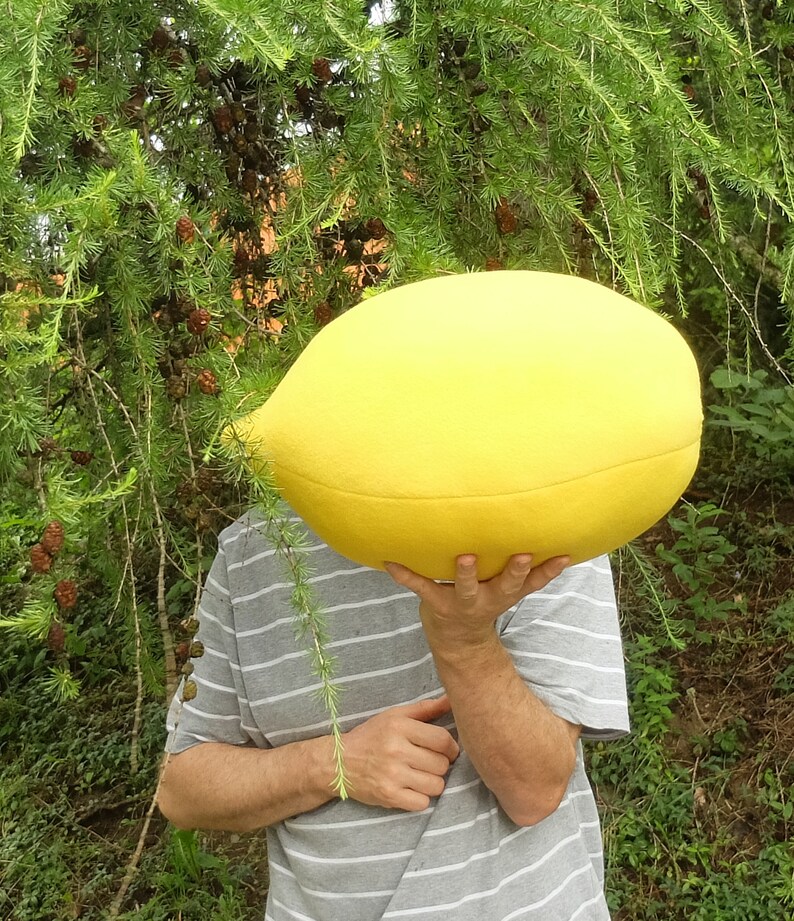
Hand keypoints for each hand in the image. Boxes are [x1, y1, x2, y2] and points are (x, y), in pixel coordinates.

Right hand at [342, 696, 458, 810]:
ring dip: (433, 782)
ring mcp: (392, 775)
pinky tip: (411, 788)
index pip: (443, 740)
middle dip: (440, 764)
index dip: (451, 746)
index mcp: (400, 727)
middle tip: (429, 762)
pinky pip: (422, 803)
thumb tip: (451, 699)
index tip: (447, 750)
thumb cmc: (371, 736)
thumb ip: (425, 709)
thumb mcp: (395, 715)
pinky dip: (420, 798)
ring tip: (421, 775)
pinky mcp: (389, 796)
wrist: (338, 762)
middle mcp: (396, 750)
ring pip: (436, 785)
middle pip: (442, 764)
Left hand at [385, 553, 569, 646]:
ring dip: (466, 573)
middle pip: (505, 586)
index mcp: (506, 592)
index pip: (533, 582)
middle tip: (520, 555)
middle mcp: (488, 598)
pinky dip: (405, 575)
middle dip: (513, 571)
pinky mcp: (435, 602)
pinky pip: (420, 587)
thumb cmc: (485, 598)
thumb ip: (528, 569)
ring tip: (465, 557)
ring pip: (466, 589)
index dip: (549, 571)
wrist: (457, 640)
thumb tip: (560, 540)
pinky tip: (391, 562)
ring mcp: (461, 602)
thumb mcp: (509, 588)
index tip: (562, 556)